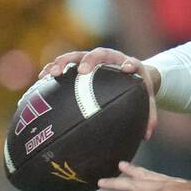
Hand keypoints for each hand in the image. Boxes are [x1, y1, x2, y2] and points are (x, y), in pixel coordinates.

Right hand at [37, 47, 158, 139]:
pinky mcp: (80, 62)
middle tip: (81, 71)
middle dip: (90, 61)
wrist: (132, 70)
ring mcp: (93, 58)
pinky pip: (65, 62)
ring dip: (63, 61)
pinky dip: (53, 68)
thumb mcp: (146, 100)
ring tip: (52, 72)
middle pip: (98, 54)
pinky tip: (41, 78)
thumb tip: (146, 136)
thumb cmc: (138, 87)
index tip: (126, 68)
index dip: (127, 63)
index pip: (129, 61)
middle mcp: (110, 58)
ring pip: (76, 55)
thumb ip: (149, 116)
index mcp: (129, 64)